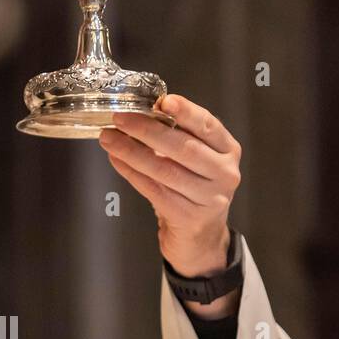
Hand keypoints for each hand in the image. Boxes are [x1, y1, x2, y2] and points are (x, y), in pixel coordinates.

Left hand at [100, 94, 242, 316]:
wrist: (199, 237)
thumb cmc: (193, 190)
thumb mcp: (196, 160)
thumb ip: (178, 137)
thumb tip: (139, 114)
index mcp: (228, 150)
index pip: (208, 125)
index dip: (186, 112)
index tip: (163, 101)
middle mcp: (225, 173)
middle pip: (183, 147)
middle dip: (147, 130)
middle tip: (120, 118)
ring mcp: (210, 198)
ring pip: (165, 170)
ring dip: (132, 152)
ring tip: (109, 139)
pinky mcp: (189, 217)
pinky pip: (154, 190)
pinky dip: (132, 174)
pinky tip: (117, 160)